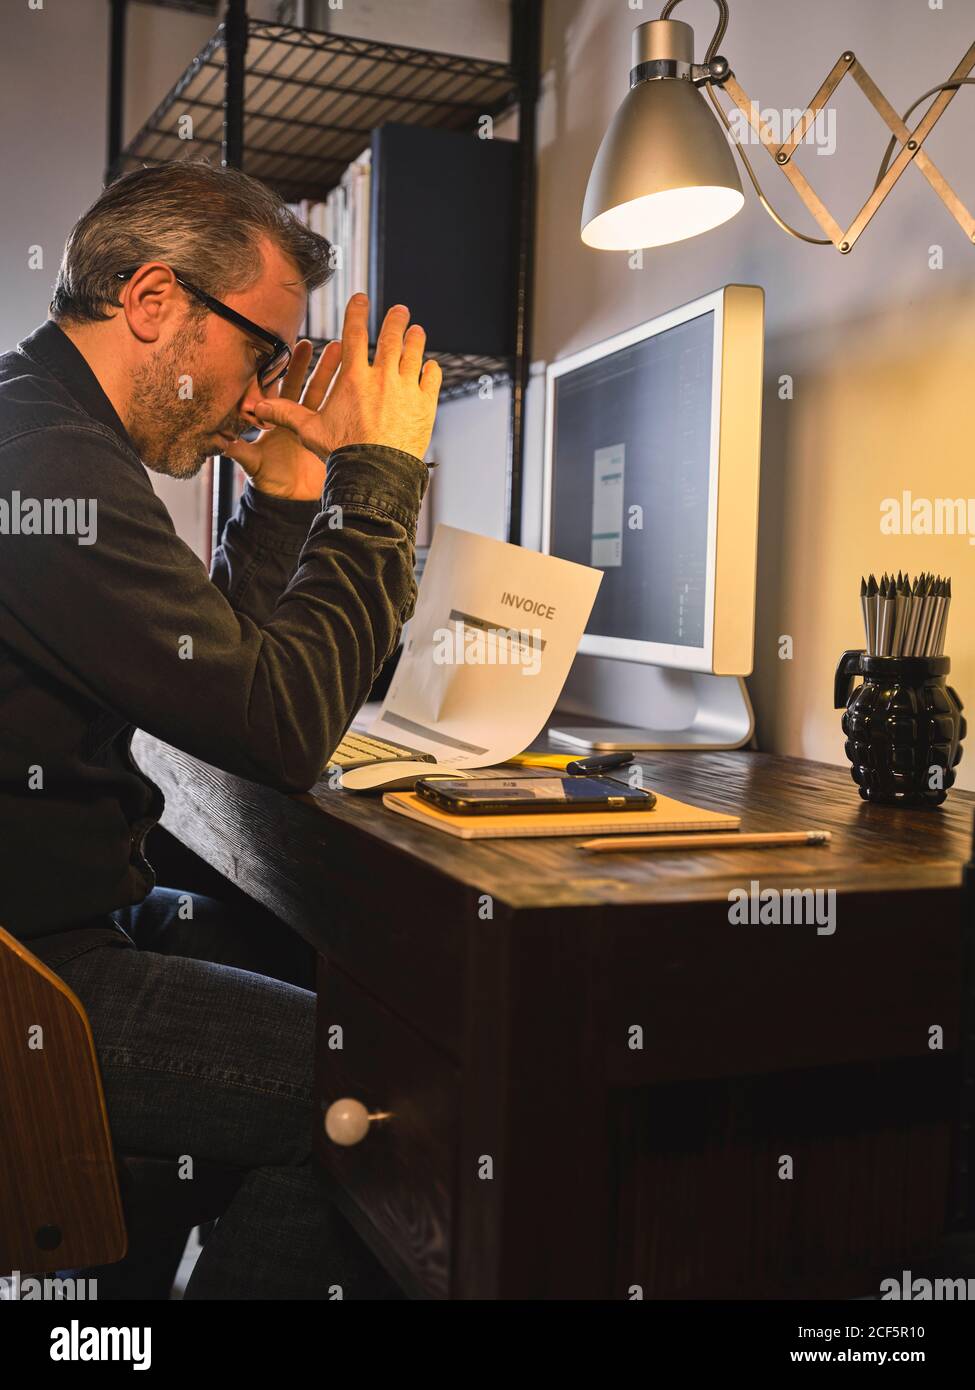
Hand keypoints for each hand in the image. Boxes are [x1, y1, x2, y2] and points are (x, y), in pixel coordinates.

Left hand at [222, 337, 342, 500]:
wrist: (294, 502)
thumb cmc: (271, 482)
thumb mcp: (254, 466)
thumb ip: (240, 452)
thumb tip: (219, 441)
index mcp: (273, 420)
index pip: (275, 389)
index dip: (279, 371)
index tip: (281, 353)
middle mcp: (293, 418)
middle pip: (301, 385)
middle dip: (308, 364)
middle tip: (314, 344)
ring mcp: (313, 425)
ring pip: (321, 394)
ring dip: (330, 374)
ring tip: (342, 351)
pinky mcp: (328, 435)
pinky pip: (337, 414)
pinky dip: (346, 399)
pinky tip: (358, 382)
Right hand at [252, 295, 441, 465]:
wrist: (376, 473)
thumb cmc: (342, 452)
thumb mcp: (311, 431)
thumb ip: (287, 414)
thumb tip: (256, 408)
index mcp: (354, 377)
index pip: (355, 333)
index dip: (357, 312)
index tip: (361, 298)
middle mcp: (382, 377)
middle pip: (391, 338)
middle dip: (396, 320)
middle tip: (401, 310)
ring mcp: (407, 389)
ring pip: (414, 355)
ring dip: (416, 340)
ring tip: (417, 331)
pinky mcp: (425, 405)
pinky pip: (431, 380)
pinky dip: (431, 371)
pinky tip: (431, 367)